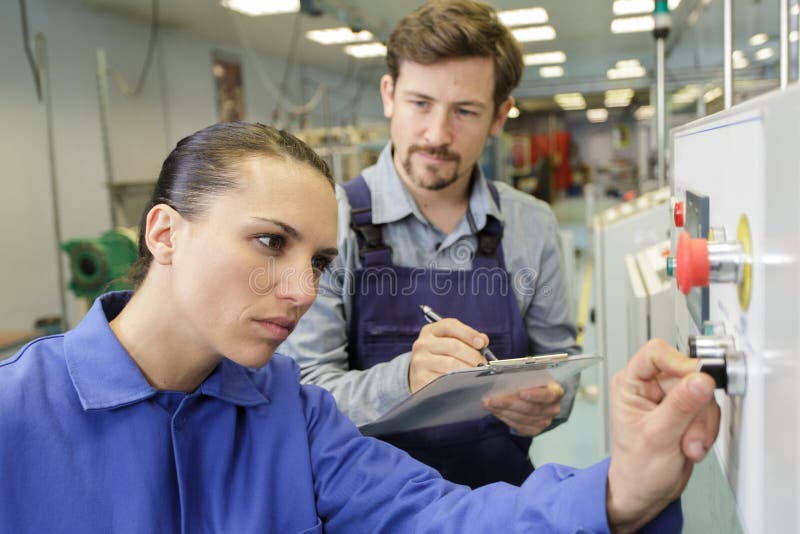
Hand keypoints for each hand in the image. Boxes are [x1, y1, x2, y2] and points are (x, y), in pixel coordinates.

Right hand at [408, 318, 487, 392]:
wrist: (419, 377)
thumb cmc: (440, 358)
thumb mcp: (450, 343)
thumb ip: (467, 338)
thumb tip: (483, 340)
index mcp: (430, 331)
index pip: (450, 326)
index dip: (468, 333)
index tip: (482, 343)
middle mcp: (422, 344)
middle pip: (453, 346)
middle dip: (473, 355)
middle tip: (484, 364)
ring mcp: (420, 362)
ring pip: (451, 364)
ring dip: (469, 369)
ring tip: (477, 373)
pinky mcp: (421, 379)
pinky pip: (446, 379)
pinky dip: (459, 381)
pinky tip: (465, 381)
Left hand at [482, 383, 563, 435]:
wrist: (539, 396)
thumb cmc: (534, 383)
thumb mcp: (533, 375)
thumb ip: (523, 376)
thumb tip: (504, 373)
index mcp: (556, 392)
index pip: (548, 395)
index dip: (535, 395)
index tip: (520, 392)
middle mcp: (553, 409)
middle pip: (531, 409)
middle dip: (509, 404)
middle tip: (492, 399)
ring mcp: (545, 422)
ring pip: (522, 419)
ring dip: (503, 411)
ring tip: (489, 404)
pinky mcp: (535, 430)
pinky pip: (519, 427)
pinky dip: (505, 418)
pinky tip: (495, 411)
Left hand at [607, 339, 720, 532]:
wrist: (645, 492)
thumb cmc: (636, 468)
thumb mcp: (658, 436)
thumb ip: (681, 406)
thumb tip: (701, 379)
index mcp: (630, 383)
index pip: (655, 353)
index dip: (679, 363)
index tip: (698, 381)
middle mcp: (650, 386)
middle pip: (688, 376)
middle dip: (695, 410)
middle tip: (690, 435)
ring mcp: (670, 398)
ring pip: (703, 394)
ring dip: (702, 425)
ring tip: (688, 446)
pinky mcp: (687, 412)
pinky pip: (709, 410)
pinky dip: (707, 430)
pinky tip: (692, 446)